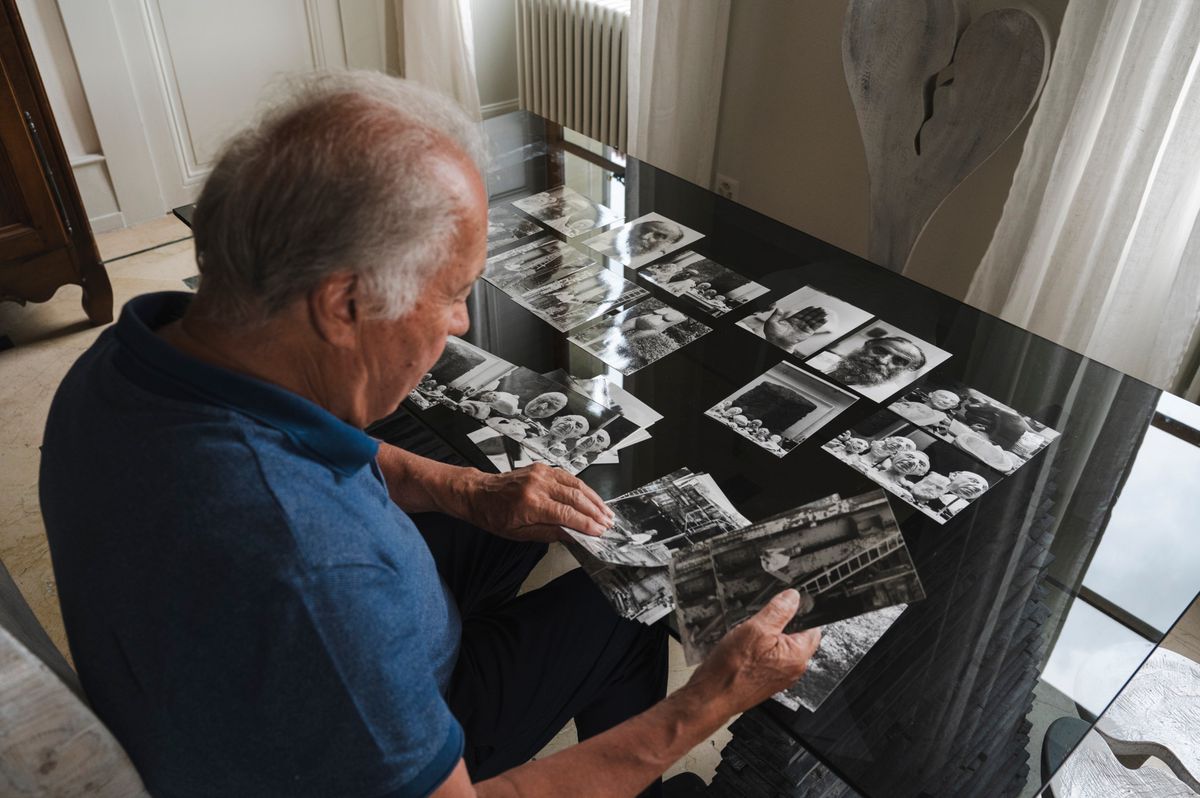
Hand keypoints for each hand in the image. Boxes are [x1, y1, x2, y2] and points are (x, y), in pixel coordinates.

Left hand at [454, 463, 613, 542]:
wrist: (479, 493)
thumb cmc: (494, 515)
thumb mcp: (519, 534)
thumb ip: (549, 533)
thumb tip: (574, 536)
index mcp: (530, 503)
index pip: (567, 514)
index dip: (587, 524)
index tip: (600, 532)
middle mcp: (538, 485)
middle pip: (576, 497)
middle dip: (595, 512)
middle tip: (608, 523)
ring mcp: (541, 473)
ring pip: (576, 484)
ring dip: (594, 499)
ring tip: (606, 512)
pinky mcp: (542, 468)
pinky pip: (568, 477)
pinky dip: (583, 488)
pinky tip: (592, 498)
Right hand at [685, 589, 820, 713]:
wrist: (712, 696)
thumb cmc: (732, 670)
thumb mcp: (755, 629)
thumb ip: (778, 611)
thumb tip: (792, 597)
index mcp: (797, 656)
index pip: (813, 626)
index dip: (800, 611)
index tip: (785, 604)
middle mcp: (793, 669)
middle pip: (796, 636)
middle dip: (780, 624)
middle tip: (760, 622)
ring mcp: (780, 676)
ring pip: (781, 646)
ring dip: (767, 637)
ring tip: (748, 637)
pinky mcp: (767, 680)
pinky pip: (770, 657)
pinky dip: (759, 649)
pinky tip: (743, 649)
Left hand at [763, 305, 831, 349]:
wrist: (777, 343)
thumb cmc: (773, 335)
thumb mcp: (771, 322)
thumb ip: (776, 315)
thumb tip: (778, 309)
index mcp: (792, 321)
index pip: (802, 313)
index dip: (808, 310)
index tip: (813, 307)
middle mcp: (799, 324)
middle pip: (809, 316)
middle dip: (816, 312)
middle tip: (822, 308)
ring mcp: (803, 328)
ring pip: (813, 321)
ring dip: (819, 316)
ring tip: (825, 312)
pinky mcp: (806, 333)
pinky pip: (814, 327)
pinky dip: (820, 323)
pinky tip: (824, 319)